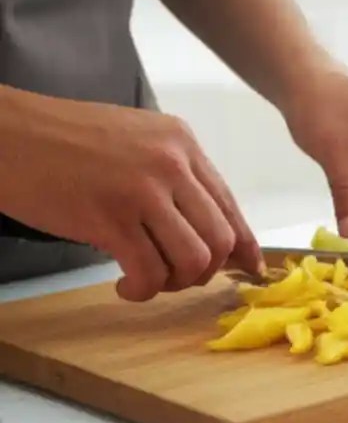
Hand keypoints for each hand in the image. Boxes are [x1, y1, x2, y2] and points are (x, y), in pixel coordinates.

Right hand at [0, 89, 261, 301]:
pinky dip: (142, 290)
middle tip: (173, 276)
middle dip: (204, 271)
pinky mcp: (109, 217)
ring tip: (146, 278)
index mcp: (181, 142)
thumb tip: (212, 231)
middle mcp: (171, 162)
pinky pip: (150, 272)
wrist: (2, 132)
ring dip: (174, 283)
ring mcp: (142, 189)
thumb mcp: (134, 140)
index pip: (229, 205)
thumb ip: (174, 177)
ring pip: (194, 259)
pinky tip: (123, 285)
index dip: (244, 246)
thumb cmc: (63, 141)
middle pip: (221, 238)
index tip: (248, 269)